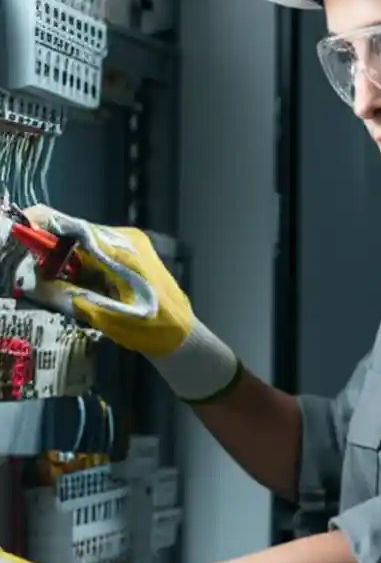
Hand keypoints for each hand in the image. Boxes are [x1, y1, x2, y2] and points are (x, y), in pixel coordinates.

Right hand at [22, 205, 238, 401]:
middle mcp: (125, 239)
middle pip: (73, 235)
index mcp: (122, 248)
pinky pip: (92, 255)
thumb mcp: (104, 315)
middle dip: (50, 254)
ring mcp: (128, 245)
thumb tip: (29, 280)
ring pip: (80, 246)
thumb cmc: (150, 328)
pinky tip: (82, 291)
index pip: (74, 226)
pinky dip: (79, 270)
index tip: (18, 235)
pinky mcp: (126, 256)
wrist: (180, 336)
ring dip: (65, 265)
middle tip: (36, 279)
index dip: (42, 226)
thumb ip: (67, 296)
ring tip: (61, 291)